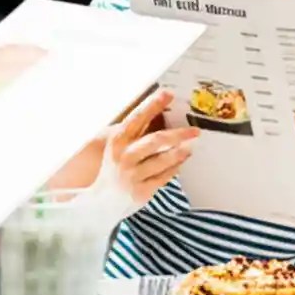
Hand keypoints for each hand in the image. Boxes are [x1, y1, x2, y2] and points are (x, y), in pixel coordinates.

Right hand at [107, 89, 198, 204]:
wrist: (100, 200)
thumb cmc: (114, 166)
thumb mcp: (119, 145)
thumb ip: (137, 129)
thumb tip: (161, 109)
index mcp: (118, 140)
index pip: (137, 117)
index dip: (153, 104)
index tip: (168, 93)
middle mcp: (125, 156)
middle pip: (156, 140)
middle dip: (178, 133)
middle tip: (195, 130)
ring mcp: (133, 175)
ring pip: (163, 160)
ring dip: (181, 152)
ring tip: (191, 146)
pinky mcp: (141, 191)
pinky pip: (164, 177)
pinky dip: (175, 168)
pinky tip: (181, 162)